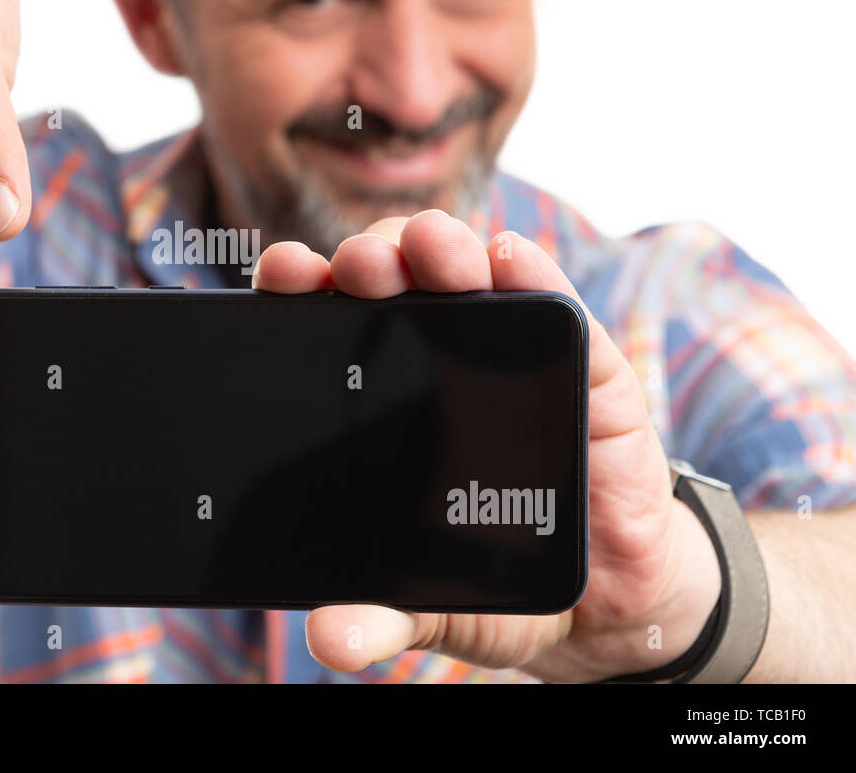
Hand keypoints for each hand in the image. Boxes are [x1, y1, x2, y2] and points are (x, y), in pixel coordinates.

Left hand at [251, 209, 722, 681]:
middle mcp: (438, 359)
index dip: (301, 289)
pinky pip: (554, 305)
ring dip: (442, 247)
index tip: (280, 277)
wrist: (605, 599)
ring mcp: (509, 352)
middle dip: (370, 258)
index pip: (329, 322)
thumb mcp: (432, 602)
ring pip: (466, 273)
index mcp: (382, 397)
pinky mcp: (581, 364)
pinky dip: (531, 273)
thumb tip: (328, 638)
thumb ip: (381, 615)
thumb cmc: (499, 577)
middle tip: (356, 268)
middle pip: (392, 278)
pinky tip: (508, 257)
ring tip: (429, 248)